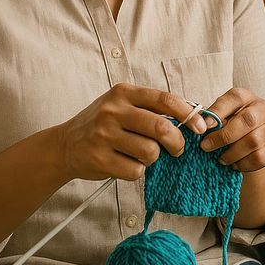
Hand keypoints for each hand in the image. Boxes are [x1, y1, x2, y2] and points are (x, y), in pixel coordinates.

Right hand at [54, 83, 206, 181]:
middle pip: (161, 127)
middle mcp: (113, 111)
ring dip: (153, 158)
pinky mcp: (99, 159)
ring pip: (150, 152)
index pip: (165, 99)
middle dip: (176, 142)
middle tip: (177, 149)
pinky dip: (137, 171)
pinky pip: (135, 170)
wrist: (64, 145)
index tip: (200, 127)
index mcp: (124, 93)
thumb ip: (151, 108)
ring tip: (143, 155)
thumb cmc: (103, 124)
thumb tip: (192, 116)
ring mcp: (104, 135)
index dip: (188, 114)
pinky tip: (126, 163)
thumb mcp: (123, 105)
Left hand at [199, 87, 264, 171]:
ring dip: (233, 153)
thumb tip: (198, 124)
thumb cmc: (228, 125)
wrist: (245, 140)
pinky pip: (260, 157)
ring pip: (254, 141)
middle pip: (248, 120)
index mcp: (246, 96)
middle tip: (206, 146)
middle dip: (224, 136)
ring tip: (220, 158)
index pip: (235, 98)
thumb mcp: (218, 116)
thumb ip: (210, 118)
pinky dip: (243, 164)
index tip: (204, 126)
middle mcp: (262, 108)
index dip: (219, 111)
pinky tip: (234, 164)